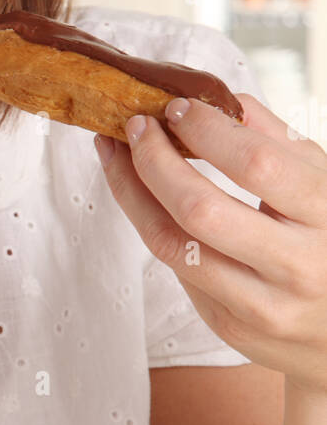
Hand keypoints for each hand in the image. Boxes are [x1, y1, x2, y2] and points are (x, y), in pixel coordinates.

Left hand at [95, 93, 326, 394]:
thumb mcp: (325, 184)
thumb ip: (276, 141)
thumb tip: (216, 97)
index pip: (256, 165)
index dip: (206, 130)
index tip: (176, 107)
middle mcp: (297, 266)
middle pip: (200, 209)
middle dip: (153, 160)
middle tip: (133, 125)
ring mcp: (261, 304)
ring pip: (172, 245)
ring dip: (132, 193)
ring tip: (117, 155)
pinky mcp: (230, 326)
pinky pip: (178, 270)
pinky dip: (153, 225)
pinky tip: (142, 197)